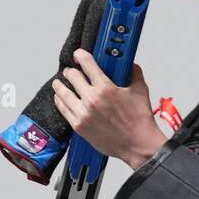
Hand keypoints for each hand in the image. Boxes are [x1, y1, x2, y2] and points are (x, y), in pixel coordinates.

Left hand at [52, 51, 165, 168]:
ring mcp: (83, 113)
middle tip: (71, 70)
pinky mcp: (79, 126)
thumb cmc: (139, 121)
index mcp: (106, 88)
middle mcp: (92, 100)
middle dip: (71, 71)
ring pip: (63, 93)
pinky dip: (60, 101)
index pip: (87, 64)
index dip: (81, 55)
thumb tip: (129, 66)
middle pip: (72, 77)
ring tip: (58, 82)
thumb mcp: (140, 91)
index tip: (79, 54)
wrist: (138, 144)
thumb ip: (134, 74)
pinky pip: (63, 109)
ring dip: (60, 85)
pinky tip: (60, 98)